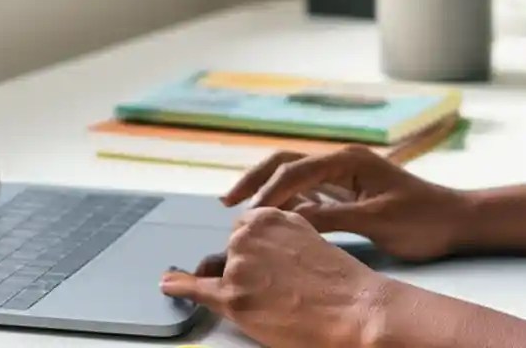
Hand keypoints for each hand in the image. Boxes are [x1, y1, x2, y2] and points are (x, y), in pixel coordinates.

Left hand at [160, 208, 388, 347]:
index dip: (255, 251)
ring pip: (220, 274)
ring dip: (236, 286)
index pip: (245, 229)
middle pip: (230, 251)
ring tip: (270, 301)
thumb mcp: (311, 239)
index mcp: (271, 216)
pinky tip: (169, 283)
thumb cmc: (343, 282)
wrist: (356, 309)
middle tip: (276, 287)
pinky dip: (180, 286)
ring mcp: (238, 266)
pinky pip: (196, 290)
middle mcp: (249, 235)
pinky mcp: (233, 298)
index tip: (265, 263)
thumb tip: (253, 248)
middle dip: (244, 268)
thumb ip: (281, 237)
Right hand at [222, 146, 471, 261]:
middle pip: (287, 162)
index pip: (296, 170)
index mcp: (350, 160)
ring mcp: (346, 176)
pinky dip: (288, 204)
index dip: (269, 192)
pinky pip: (310, 194)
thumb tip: (290, 221)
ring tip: (243, 213)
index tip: (248, 215)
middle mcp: (344, 162)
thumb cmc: (424, 219)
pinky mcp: (349, 192)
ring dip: (269, 191)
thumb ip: (332, 218)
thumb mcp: (377, 220)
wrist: (457, 221)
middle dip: (257, 179)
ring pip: (295, 177)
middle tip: (229, 203)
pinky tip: (275, 221)